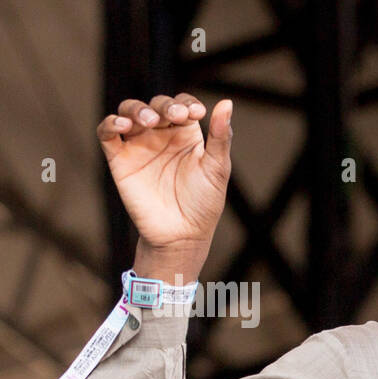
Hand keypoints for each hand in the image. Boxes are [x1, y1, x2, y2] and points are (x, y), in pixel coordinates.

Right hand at [96, 94, 233, 282]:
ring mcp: (139, 144)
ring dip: (137, 109)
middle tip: (175, 116)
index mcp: (186, 134)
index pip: (182, 105)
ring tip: (148, 121)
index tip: (197, 113)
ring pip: (129, 111)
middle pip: (156, 105)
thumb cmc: (204, 203)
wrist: (181, 234)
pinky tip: (122, 125)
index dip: (187, 103)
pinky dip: (110, 123)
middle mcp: (161, 135)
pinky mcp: (119, 158)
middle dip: (164, 106)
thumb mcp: (217, 168)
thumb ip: (220, 136)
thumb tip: (227, 102)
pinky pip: (107, 132)